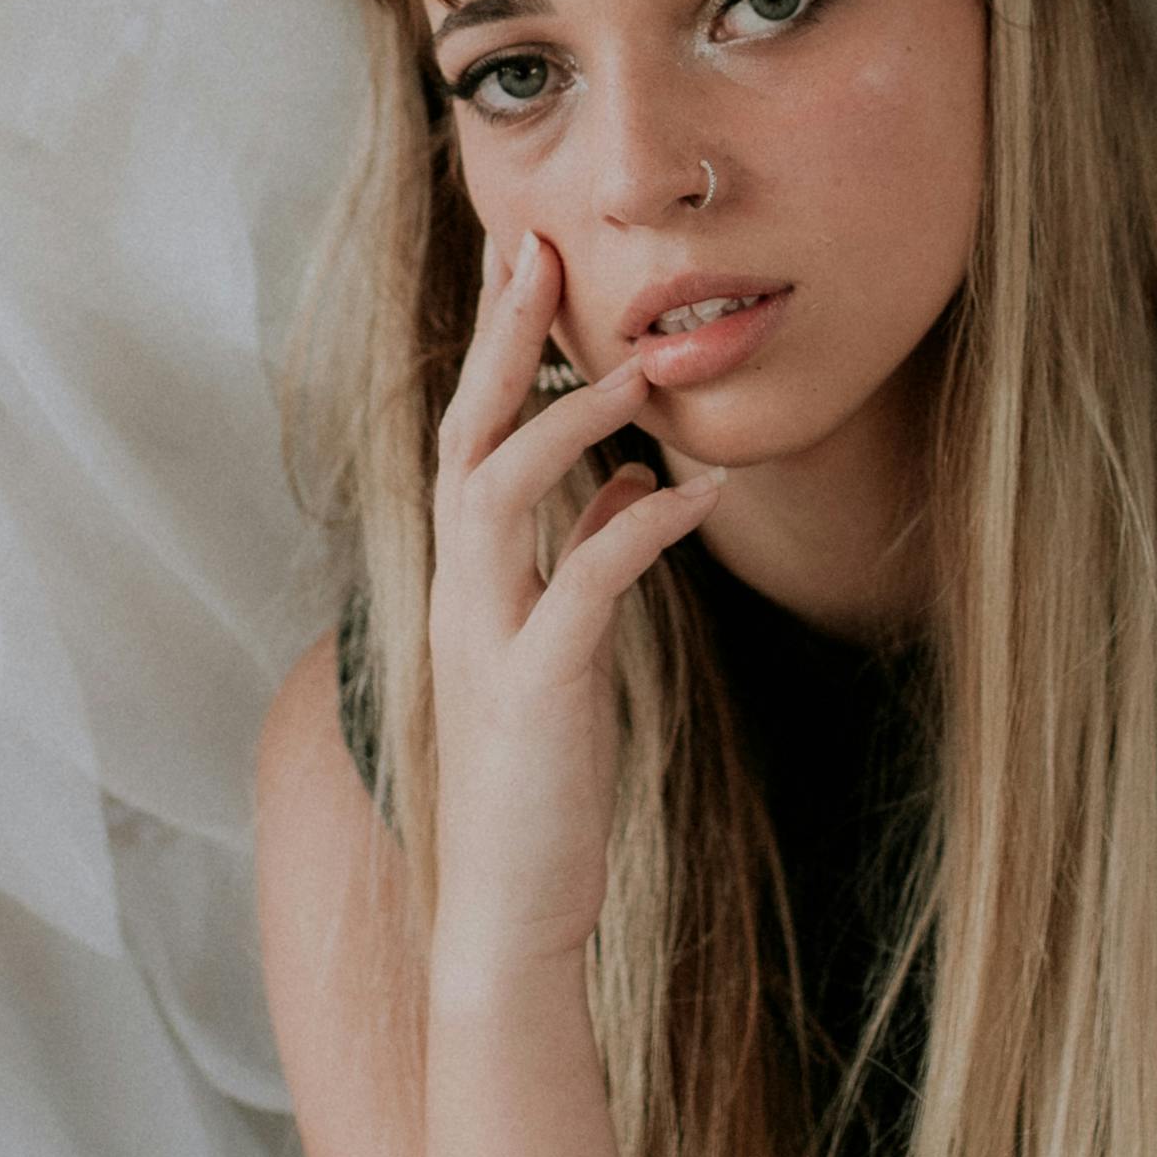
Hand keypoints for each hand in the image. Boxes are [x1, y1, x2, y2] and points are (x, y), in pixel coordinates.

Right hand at [425, 229, 726, 990]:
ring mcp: (487, 637)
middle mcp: (458, 594)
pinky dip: (641, 525)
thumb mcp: (563, 655)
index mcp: (464, 581)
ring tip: (638, 365)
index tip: (524, 261)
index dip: (491, 347)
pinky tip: (697, 491)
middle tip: (535, 247)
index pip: (465, 436)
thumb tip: (625, 486)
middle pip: (461, 433)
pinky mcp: (536, 686)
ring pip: (499, 491)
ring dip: (567, 417)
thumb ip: (580, 562)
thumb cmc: (539, 784)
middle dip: (498, 338)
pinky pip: (584, 580)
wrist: (509, 910)